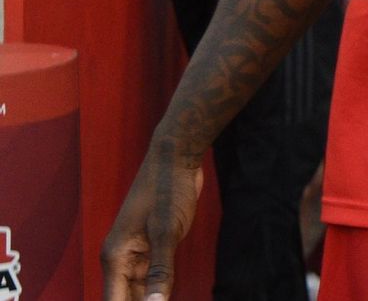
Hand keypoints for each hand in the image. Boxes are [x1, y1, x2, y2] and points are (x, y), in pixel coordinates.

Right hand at [102, 146, 202, 299]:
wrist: (176, 157)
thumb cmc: (168, 189)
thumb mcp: (167, 232)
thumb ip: (160, 270)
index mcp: (116, 256)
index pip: (114, 300)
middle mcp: (121, 257)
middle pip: (125, 297)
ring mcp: (137, 251)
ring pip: (139, 288)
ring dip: (150, 298)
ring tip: (165, 300)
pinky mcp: (153, 245)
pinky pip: (152, 274)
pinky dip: (159, 286)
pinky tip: (168, 295)